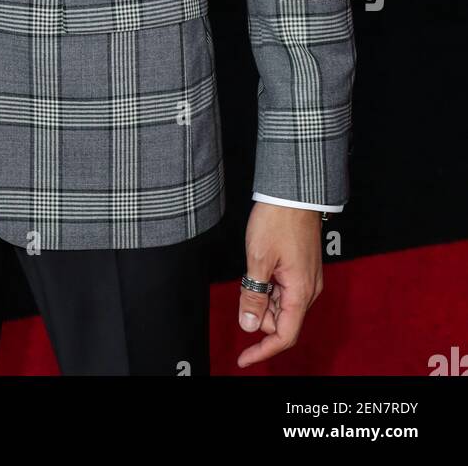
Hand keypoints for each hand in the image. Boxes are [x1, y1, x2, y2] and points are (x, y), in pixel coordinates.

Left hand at [237, 202, 323, 367]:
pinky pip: (282, 290)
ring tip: (254, 267)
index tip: (244, 358)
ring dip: (261, 296)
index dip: (263, 351)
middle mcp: (308, 290)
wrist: (293, 193)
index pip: (284, 335)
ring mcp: (306, 279)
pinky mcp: (301, 269)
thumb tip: (249, 325)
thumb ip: (253, 295)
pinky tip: (259, 267)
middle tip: (245, 283)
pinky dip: (267, 286)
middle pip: (279, 320)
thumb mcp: (258, 259)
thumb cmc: (279, 219)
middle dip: (258, 311)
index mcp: (301, 291)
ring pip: (279, 305)